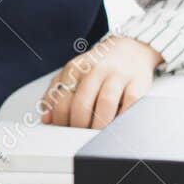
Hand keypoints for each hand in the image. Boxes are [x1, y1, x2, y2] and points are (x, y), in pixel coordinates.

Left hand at [39, 37, 161, 128]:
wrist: (130, 49)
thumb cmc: (99, 66)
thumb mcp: (73, 74)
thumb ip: (55, 93)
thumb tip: (46, 118)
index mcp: (76, 68)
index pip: (61, 99)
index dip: (60, 120)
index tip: (63, 129)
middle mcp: (95, 69)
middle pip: (82, 104)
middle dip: (79, 126)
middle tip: (80, 134)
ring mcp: (117, 75)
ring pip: (105, 104)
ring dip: (99, 125)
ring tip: (96, 133)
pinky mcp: (137, 82)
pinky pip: (129, 104)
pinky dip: (122, 118)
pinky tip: (116, 123)